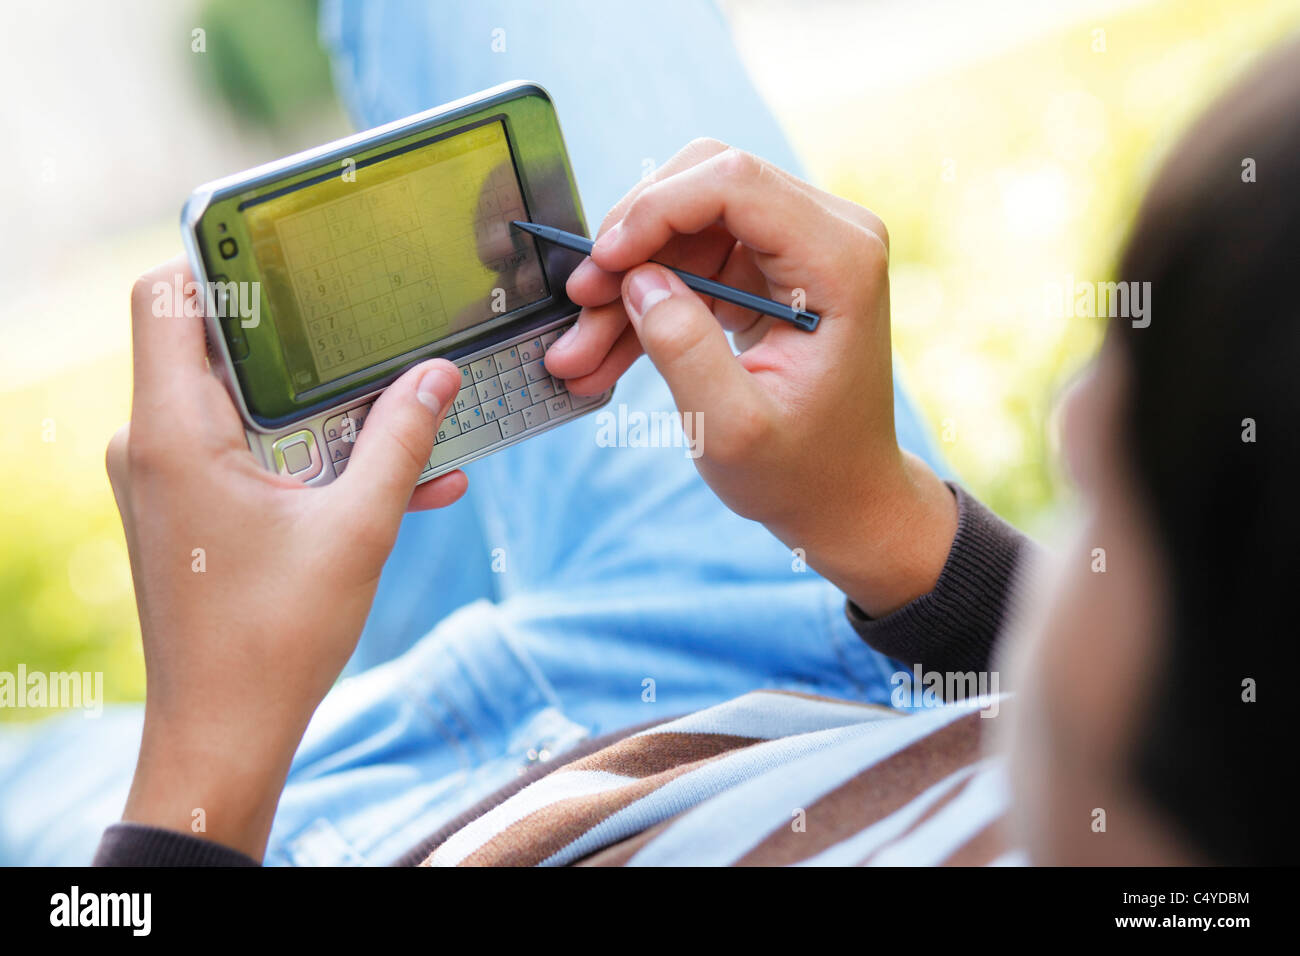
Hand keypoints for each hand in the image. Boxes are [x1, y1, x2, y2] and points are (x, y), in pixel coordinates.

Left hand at [107, 256, 465, 857]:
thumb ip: (401, 440)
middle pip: (220, 345)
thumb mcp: (357, 528)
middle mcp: (156, 444)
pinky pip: (253, 454)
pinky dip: (314, 457)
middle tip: (380, 336)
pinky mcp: (190, 507)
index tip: (293, 254)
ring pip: (248, 405)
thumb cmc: (275, 639)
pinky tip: (403, 481)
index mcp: (177, 434)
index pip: (167, 296)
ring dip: (328, 412)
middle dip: (308, 345)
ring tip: (416, 423)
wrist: (224, 733)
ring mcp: (169, 477)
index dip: (221, 261)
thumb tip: (438, 371)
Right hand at [544, 140, 957, 615]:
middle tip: (581, 303)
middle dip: (632, 242)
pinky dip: (645, 302)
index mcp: (838, 260)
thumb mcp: (734, 429)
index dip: (654, 210)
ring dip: (625, 284)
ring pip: (685, 224)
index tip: (600, 266)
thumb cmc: (802, 472)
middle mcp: (827, 234)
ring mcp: (797, 247)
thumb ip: (685, 350)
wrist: (841, 498)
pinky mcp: (769, 269)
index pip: (733, 184)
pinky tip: (604, 354)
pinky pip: (690, 257)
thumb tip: (636, 280)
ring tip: (578, 355)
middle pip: (704, 184)